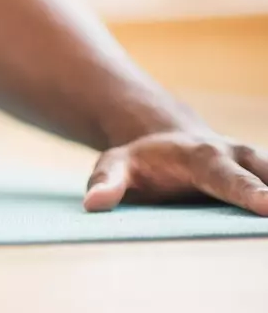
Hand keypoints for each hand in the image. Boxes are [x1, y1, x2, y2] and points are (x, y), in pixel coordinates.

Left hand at [84, 130, 267, 215]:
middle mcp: (239, 156)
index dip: (248, 192)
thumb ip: (106, 183)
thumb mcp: (115, 165)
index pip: (226, 177)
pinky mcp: (266, 178)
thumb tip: (93, 204)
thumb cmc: (140, 161)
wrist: (165, 140)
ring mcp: (259, 166)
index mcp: (202, 156)